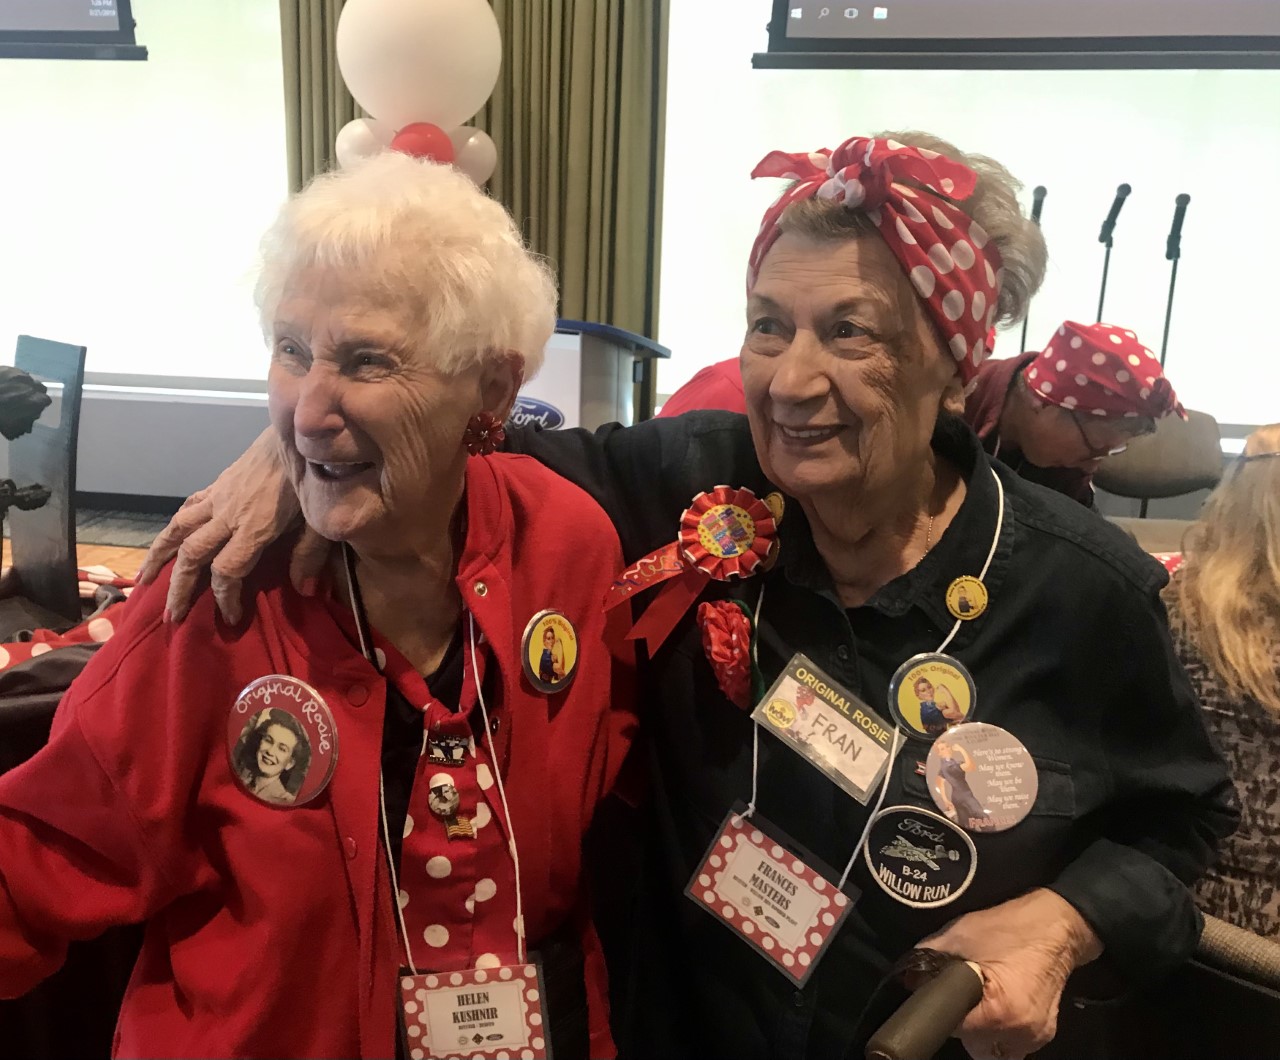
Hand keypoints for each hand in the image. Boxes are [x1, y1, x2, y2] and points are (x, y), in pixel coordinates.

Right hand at [138, 430, 329, 623]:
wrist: (297, 433)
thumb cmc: (314, 476)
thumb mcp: (320, 519)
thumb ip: (310, 554)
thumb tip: (304, 591)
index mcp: (253, 527)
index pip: (227, 570)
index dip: (225, 598)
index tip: (232, 617)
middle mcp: (227, 515)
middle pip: (192, 556)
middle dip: (179, 588)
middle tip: (173, 617)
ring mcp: (218, 499)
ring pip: (177, 530)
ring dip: (158, 557)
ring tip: (145, 581)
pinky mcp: (217, 486)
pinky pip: (187, 509)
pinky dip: (172, 528)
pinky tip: (167, 542)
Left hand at [919, 888, 1102, 1059]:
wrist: (1057, 925)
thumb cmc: (1011, 927)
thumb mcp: (962, 934)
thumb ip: (930, 958)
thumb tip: (908, 978)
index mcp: (1000, 1012)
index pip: (955, 1030)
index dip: (943, 1011)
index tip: (942, 995)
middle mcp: (1021, 1034)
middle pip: (975, 1047)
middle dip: (963, 1025)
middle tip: (963, 995)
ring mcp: (1036, 1037)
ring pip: (993, 1051)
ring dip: (981, 1033)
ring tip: (980, 1001)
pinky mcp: (1044, 1034)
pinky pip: (1012, 1044)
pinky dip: (1000, 1031)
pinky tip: (996, 1007)